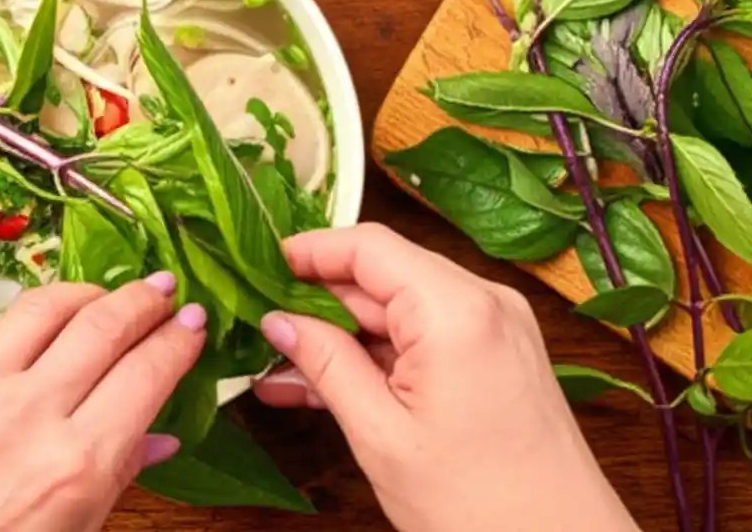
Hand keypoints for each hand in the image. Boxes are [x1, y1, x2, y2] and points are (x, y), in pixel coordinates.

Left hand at [0, 273, 206, 531]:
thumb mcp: (81, 527)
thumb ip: (122, 470)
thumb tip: (164, 434)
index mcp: (76, 464)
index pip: (145, 374)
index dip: (178, 340)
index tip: (195, 321)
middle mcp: (25, 416)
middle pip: (101, 327)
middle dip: (143, 301)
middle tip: (164, 290)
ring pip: (42, 308)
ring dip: (86, 292)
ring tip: (108, 295)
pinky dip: (25, 319)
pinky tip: (42, 324)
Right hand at [254, 224, 638, 531]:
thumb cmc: (479, 505)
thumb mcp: (380, 434)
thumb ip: (326, 364)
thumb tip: (278, 321)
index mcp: (456, 310)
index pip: (368, 247)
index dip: (309, 250)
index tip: (258, 265)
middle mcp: (483, 302)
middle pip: (382, 275)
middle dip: (317, 300)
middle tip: (256, 325)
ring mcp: (494, 327)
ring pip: (398, 309)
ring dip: (341, 335)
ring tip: (277, 369)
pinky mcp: (494, 355)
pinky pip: (422, 337)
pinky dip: (376, 356)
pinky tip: (324, 384)